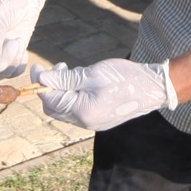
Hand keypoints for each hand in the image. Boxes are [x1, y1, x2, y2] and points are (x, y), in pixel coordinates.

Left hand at [33, 58, 175, 130]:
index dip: (41, 83)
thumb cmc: (124, 77)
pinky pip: (77, 110)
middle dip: (50, 88)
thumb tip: (42, 79)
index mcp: (82, 111)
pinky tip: (82, 82)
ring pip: (65, 109)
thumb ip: (65, 78)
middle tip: (57, 68)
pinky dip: (73, 97)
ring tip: (72, 71)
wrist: (152, 88)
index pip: (50, 99)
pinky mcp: (98, 120)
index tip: (38, 67)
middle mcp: (85, 122)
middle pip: (54, 108)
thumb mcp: (92, 74)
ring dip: (62, 91)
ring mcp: (92, 123)